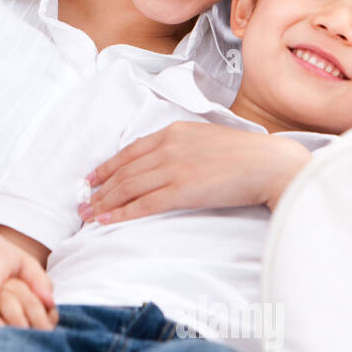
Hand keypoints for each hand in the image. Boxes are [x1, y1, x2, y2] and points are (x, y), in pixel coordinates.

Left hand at [79, 121, 313, 223]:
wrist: (269, 163)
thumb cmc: (244, 154)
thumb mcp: (206, 138)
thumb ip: (182, 146)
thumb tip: (164, 161)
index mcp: (173, 132)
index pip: (130, 151)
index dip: (107, 166)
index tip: (92, 178)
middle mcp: (168, 147)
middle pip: (124, 171)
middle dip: (99, 188)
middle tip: (82, 202)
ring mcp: (173, 168)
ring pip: (128, 188)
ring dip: (104, 202)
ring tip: (88, 214)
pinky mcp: (181, 190)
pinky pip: (143, 204)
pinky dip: (121, 213)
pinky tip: (106, 220)